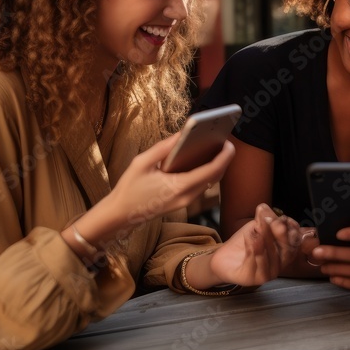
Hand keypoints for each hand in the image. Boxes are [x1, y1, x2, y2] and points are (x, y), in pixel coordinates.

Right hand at [71, 135, 236, 253]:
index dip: (224, 156)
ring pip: (210, 182)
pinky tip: (202, 159)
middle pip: (215, 176)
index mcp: (179, 186)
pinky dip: (206, 172)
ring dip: (216, 166)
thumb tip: (182, 134)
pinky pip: (201, 186)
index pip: (212, 170)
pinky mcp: (182, 202)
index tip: (230, 142)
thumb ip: (164, 148)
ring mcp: (186, 201)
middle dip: (224, 159)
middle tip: (224, 140)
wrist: (120, 215)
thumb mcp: (142, 162)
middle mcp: (187, 196)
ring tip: (215, 146)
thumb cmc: (129, 188)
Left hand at [207, 204, 301, 286]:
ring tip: (257, 227)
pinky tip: (249, 238)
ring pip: (270, 257)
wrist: (224, 258)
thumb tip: (265, 208)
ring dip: (264, 239)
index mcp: (285, 252)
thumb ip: (265, 219)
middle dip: (280, 234)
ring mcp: (267, 274)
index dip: (291, 230)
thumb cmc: (245, 242)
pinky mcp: (252, 279)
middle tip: (271, 221)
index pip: (295, 241)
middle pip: (286, 250)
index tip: (282, 218)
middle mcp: (280, 265)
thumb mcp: (258, 226)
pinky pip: (254, 264)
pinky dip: (252, 248)